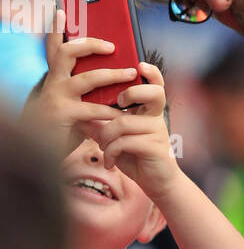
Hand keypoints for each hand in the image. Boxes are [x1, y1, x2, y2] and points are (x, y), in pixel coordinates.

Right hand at [22, 6, 136, 157]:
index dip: (55, 29)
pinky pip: (94, 108)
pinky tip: (123, 112)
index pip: (53, 48)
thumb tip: (112, 72)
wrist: (43, 152)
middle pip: (68, 53)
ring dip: (112, 75)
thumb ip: (82, 87)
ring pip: (87, 78)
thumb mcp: (68, 100)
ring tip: (130, 74)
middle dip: (90, 44)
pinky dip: (111, 110)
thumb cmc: (61, 123)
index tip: (60, 10)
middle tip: (112, 45)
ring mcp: (57, 98)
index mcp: (54, 77)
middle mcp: (53, 83)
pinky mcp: (64, 115)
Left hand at [78, 60, 180, 201]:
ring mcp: (158, 133)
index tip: (139, 64)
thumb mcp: (117, 139)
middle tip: (119, 102)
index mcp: (149, 111)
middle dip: (131, 93)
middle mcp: (156, 118)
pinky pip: (125, 142)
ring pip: (124, 122)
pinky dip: (111, 152)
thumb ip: (102, 125)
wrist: (156, 184)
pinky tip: (110, 162)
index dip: (151, 73)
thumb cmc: (136, 157)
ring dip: (106, 136)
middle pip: (154, 93)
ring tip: (104, 148)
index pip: (155, 85)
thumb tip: (80, 115)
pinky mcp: (155, 148)